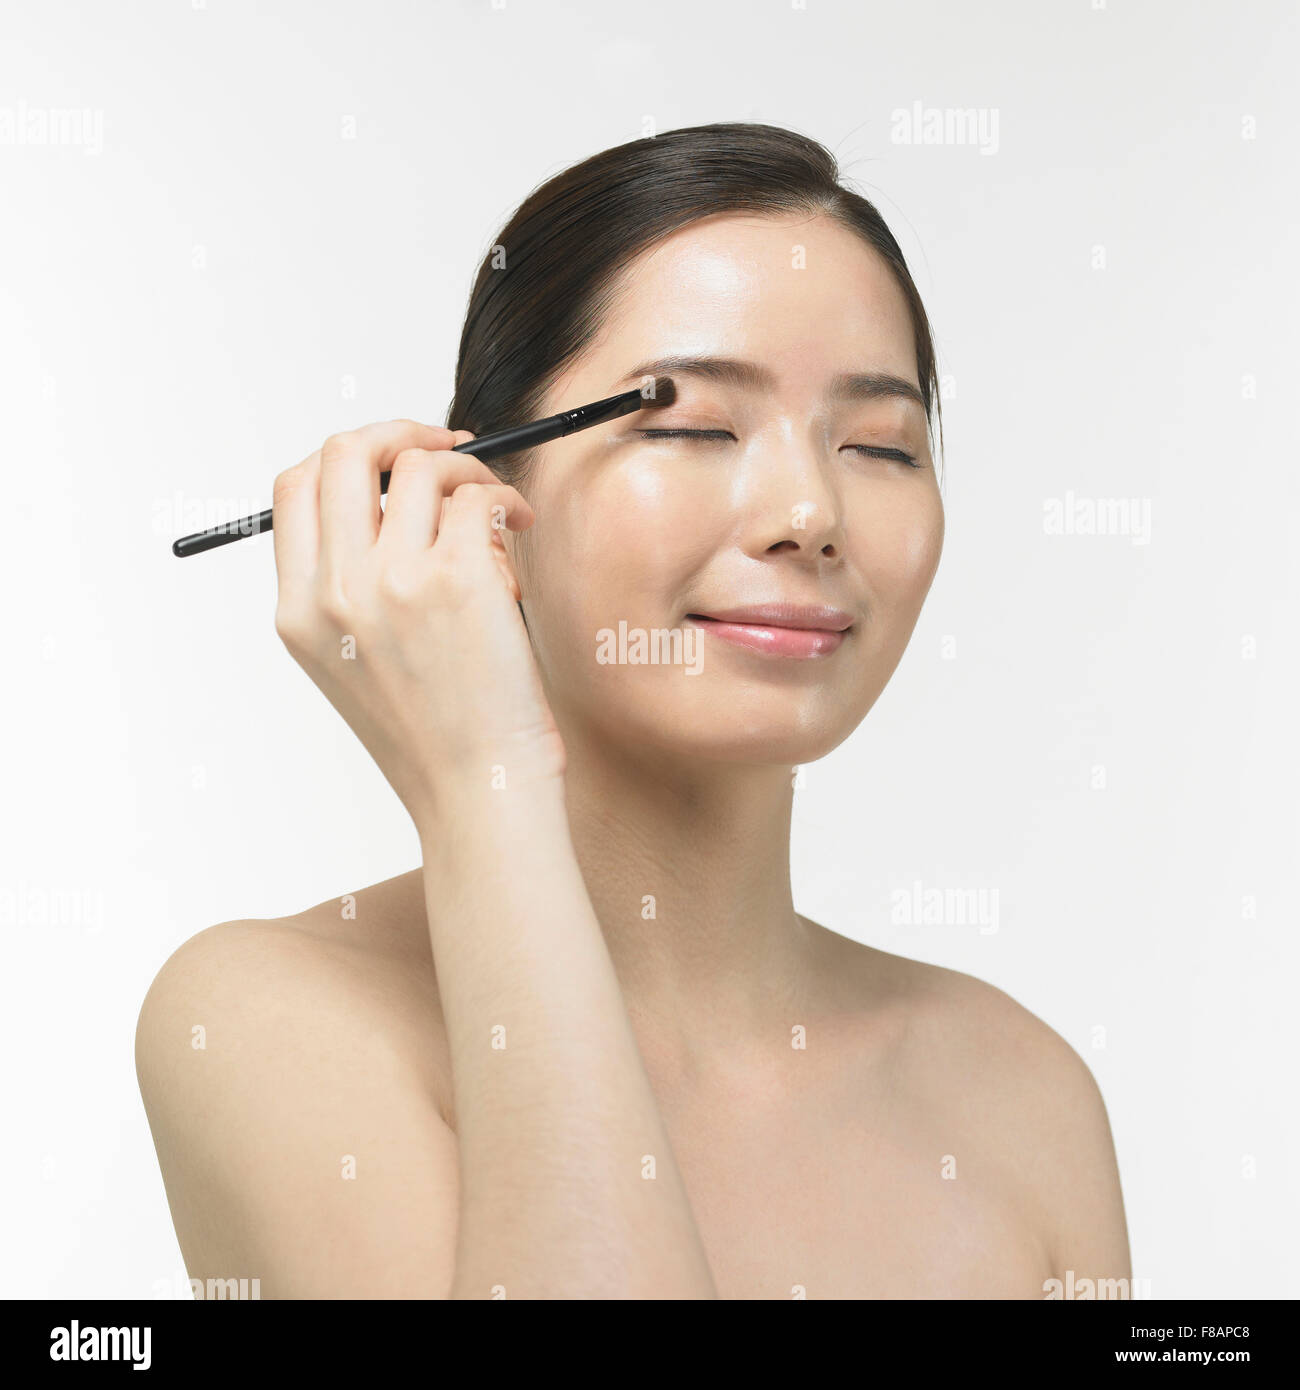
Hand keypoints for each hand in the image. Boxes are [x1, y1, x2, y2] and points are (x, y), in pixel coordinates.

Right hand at [271, 420, 564, 827]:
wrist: (478, 793)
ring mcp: (393, 581)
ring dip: (469, 475)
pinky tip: (519, 532)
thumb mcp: (352, 663)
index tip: (390, 459)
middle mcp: (334, 590)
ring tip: (498, 518)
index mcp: (297, 611)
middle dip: (401, 433)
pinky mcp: (458, 579)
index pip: (294, 487)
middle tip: (448, 445)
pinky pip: (477, 498)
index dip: (346, 456)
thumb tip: (392, 492)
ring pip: (421, 467)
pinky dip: (503, 503)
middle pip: (346, 452)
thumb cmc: (435, 734)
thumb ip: (347, 584)